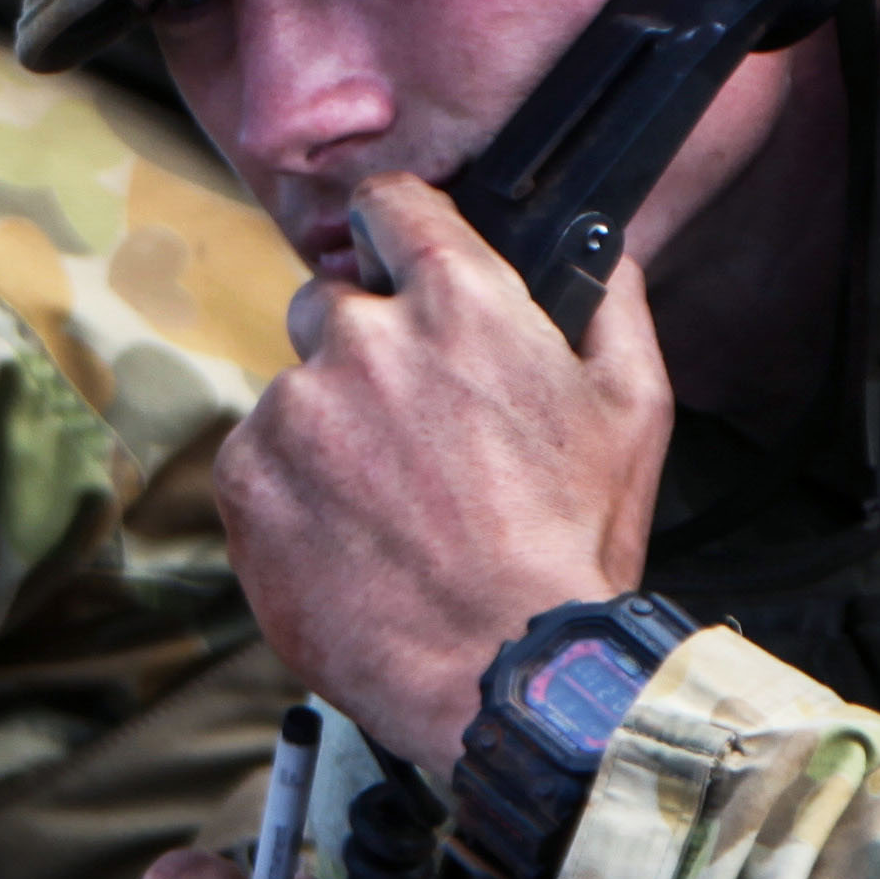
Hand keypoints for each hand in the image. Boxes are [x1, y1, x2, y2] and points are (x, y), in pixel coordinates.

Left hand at [217, 176, 666, 769]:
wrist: (501, 670)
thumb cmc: (571, 547)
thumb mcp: (634, 412)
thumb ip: (612, 308)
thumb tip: (605, 254)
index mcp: (458, 303)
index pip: (392, 207)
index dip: (395, 230)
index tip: (396, 256)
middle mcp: (362, 338)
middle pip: (332, 305)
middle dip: (365, 350)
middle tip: (413, 432)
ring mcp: (293, 408)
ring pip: (296, 391)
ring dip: (330, 430)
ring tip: (392, 505)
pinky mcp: (245, 476)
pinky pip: (259, 458)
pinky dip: (292, 489)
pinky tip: (351, 537)